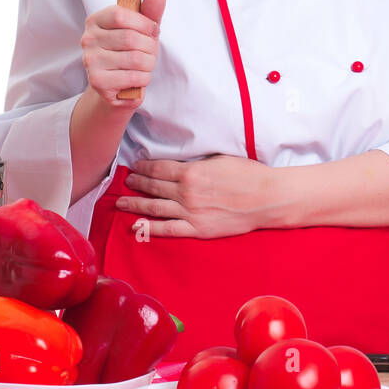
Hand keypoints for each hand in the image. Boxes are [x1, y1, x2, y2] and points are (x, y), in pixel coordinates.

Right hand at [80, 0, 165, 108]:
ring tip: (144, 66)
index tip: (152, 31)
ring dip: (149, 64)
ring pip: (135, 59)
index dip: (144, 24)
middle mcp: (88, 39)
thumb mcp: (142, 29)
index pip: (120, 15)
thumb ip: (150, 11)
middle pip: (131, 38)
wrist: (118, 86)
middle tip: (149, 53)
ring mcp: (90, 61)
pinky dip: (143, 79)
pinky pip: (133, 77)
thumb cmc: (131, 52)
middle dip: (150, 48)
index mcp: (96, 21)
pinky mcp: (97, 81)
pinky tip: (138, 78)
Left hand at [116, 154, 274, 238]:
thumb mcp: (221, 159)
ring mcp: (189, 212)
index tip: (136, 166)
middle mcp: (185, 192)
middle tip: (126, 181)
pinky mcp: (197, 229)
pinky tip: (135, 225)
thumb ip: (198, 163)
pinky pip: (167, 229)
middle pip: (153, 187)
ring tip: (122, 201)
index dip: (144, 167)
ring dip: (135, 203)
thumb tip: (184, 164)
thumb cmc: (249, 175)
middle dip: (137, 183)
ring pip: (154, 207)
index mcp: (191, 172)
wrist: (266, 198)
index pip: (158, 168)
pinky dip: (149, 227)